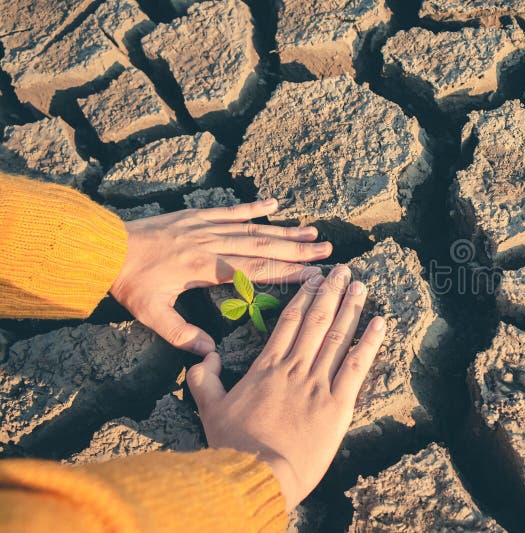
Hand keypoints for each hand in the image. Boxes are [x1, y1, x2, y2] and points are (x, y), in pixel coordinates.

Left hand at [110, 199, 331, 354]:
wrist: (105, 247)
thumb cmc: (130, 282)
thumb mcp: (152, 314)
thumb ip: (182, 333)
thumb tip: (210, 353)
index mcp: (206, 268)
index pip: (255, 271)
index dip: (287, 273)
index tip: (313, 275)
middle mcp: (212, 243)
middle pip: (263, 246)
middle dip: (298, 249)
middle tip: (327, 250)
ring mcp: (206, 226)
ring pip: (253, 227)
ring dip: (285, 229)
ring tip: (313, 231)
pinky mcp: (198, 215)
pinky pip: (231, 210)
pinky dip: (254, 206)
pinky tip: (275, 203)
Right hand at [187, 266, 386, 509]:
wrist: (259, 474)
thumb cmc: (234, 445)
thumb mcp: (210, 409)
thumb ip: (205, 379)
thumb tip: (205, 355)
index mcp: (267, 366)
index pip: (289, 321)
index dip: (304, 296)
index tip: (314, 278)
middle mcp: (295, 368)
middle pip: (317, 320)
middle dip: (331, 292)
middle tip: (343, 270)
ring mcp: (319, 384)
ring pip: (338, 336)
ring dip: (351, 308)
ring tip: (360, 285)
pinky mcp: (339, 404)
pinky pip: (358, 366)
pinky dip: (370, 342)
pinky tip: (380, 322)